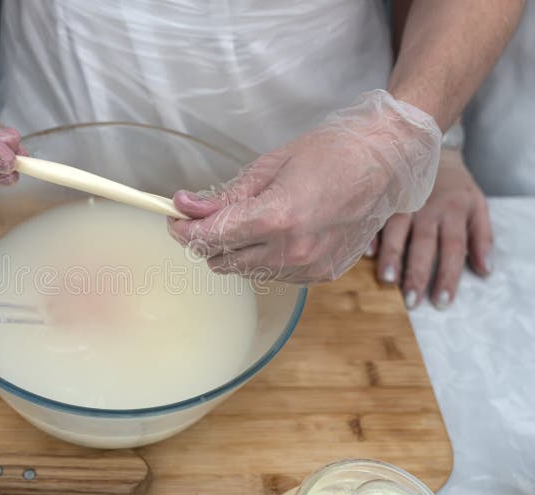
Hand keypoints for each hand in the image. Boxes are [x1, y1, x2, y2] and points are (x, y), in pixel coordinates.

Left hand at [168, 90, 441, 283]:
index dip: (184, 231)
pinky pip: (274, 274)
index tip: (175, 219)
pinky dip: (263, 258)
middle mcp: (292, 249)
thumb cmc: (331, 152)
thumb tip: (185, 206)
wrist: (387, 162)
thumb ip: (226, 195)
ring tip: (247, 220)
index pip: (210, 238)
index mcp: (277, 217)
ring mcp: (309, 266)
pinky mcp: (322, 273)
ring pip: (246, 272)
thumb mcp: (270, 165)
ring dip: (234, 251)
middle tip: (206, 216)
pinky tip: (276, 233)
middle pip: (222, 261)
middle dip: (206, 240)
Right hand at [368, 148, 491, 308]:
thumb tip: (485, 271)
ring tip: (387, 280)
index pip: (453, 249)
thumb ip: (482, 238)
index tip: (442, 301)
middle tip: (411, 300)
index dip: (448, 276)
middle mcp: (428, 208)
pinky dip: (371, 235)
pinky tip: (366, 253)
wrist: (430, 145)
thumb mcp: (478, 205)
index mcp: (453, 212)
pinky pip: (376, 217)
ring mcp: (403, 201)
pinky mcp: (384, 196)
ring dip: (392, 256)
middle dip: (417, 274)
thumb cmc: (454, 185)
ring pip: (397, 231)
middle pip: (424, 244)